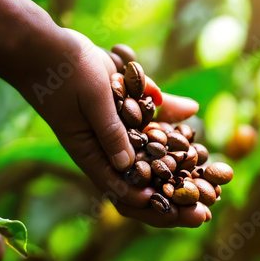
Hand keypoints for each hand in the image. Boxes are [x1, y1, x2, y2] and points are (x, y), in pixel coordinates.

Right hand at [6, 27, 202, 227]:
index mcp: (93, 156)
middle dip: (176, 201)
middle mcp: (108, 152)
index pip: (123, 193)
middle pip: (146, 186)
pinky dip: (178, 137)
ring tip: (215, 186)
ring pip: (157, 164)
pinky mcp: (128, 115)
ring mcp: (119, 135)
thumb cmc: (63, 71)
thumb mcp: (92, 99)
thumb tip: (129, 166)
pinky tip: (204, 142)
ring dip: (185, 176)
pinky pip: (157, 133)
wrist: (44, 46)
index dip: (151, 207)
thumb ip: (111, 131)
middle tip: (206, 213)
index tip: (177, 213)